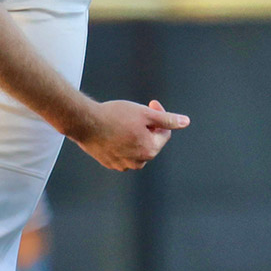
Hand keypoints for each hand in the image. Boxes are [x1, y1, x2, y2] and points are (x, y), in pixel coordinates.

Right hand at [68, 98, 189, 170]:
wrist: (85, 122)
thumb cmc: (114, 116)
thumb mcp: (144, 113)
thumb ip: (167, 119)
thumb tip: (186, 122)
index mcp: (150, 150)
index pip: (164, 132)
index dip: (159, 116)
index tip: (151, 104)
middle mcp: (138, 162)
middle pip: (151, 141)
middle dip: (148, 127)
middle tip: (136, 112)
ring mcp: (123, 165)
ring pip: (137, 148)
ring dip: (135, 135)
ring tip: (123, 122)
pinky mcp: (110, 163)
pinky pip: (123, 153)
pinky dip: (122, 142)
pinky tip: (113, 131)